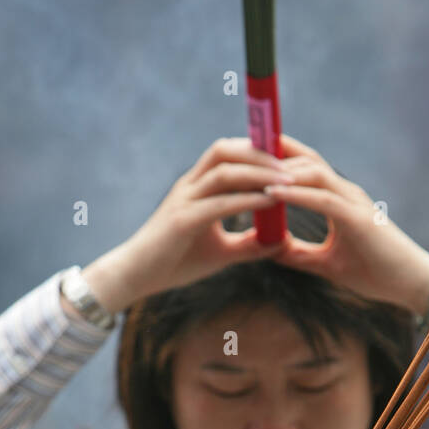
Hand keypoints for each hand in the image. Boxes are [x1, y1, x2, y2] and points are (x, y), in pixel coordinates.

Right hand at [72, 138, 295, 315]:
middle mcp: (190, 186)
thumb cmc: (174, 263)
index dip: (257, 151)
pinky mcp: (182, 220)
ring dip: (259, 172)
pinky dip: (247, 199)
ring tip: (288, 179)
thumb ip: (249, 245)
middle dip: (261, 152)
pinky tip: (270, 202)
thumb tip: (281, 242)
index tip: (288, 159)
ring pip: (225, 171)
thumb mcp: (220, 254)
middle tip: (294, 163)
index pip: (228, 154)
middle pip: (227, 150)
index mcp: (197, 188)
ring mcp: (184, 200)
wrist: (135, 278)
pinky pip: (220, 202)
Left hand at [258, 132, 428, 315]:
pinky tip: (272, 191)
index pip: (304, 167)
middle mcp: (345, 192)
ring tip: (248, 164)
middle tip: (238, 147)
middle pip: (305, 159)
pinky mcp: (357, 219)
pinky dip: (296, 193)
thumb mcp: (328, 264)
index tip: (245, 155)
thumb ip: (300, 255)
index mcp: (338, 199)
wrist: (410, 285)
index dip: (276, 157)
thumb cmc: (376, 273)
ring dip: (279, 168)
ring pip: (312, 172)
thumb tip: (272, 250)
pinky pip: (322, 198)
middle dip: (272, 151)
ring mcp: (353, 202)